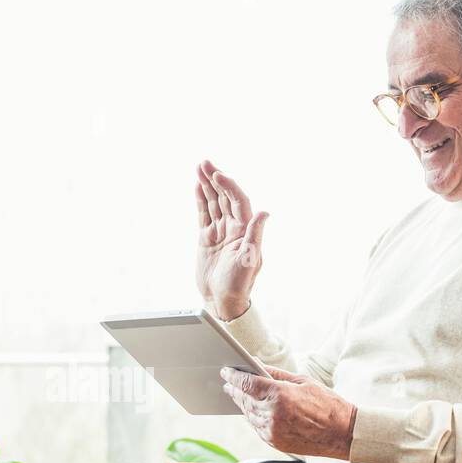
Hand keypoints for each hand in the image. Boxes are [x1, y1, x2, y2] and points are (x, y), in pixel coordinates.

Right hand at [195, 159, 268, 321]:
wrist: (223, 300)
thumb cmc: (238, 284)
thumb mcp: (248, 260)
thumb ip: (255, 235)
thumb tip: (264, 212)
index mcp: (246, 230)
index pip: (238, 201)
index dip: (229, 186)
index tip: (218, 175)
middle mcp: (234, 227)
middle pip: (225, 196)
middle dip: (215, 178)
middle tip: (205, 162)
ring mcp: (220, 231)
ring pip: (213, 202)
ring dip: (207, 184)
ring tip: (199, 167)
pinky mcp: (207, 237)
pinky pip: (204, 213)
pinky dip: (201, 199)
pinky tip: (197, 186)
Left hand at [220, 365, 357, 459]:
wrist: (342, 434)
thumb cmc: (327, 404)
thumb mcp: (303, 381)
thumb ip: (277, 374)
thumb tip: (256, 365)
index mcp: (280, 395)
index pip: (247, 383)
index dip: (233, 376)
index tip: (225, 371)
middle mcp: (272, 414)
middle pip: (244, 399)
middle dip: (235, 390)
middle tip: (228, 383)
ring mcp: (272, 430)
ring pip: (248, 414)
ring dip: (242, 404)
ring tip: (238, 395)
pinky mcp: (274, 442)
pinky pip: (256, 427)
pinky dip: (252, 417)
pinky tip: (251, 410)